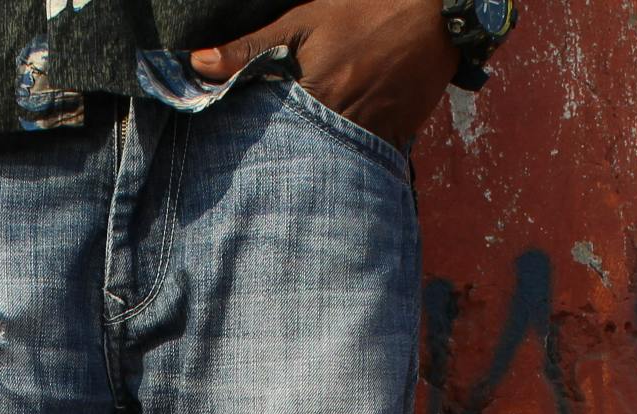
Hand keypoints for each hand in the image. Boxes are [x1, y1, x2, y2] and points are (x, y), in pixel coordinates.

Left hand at [189, 0, 459, 147]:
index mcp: (312, 97)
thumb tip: (198, 64)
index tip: (224, 154)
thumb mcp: (305, 19)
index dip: (244, 147)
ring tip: (289, 168)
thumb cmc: (368, 10)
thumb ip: (251, 48)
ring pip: (328, 166)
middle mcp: (340, 125)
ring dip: (309, 167)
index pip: (264, 137)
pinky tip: (329, 156)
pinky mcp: (393, 140)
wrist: (438, 16)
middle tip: (250, 175)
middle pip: (295, 161)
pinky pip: (362, 163)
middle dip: (275, 167)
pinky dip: (344, 162)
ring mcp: (369, 137)